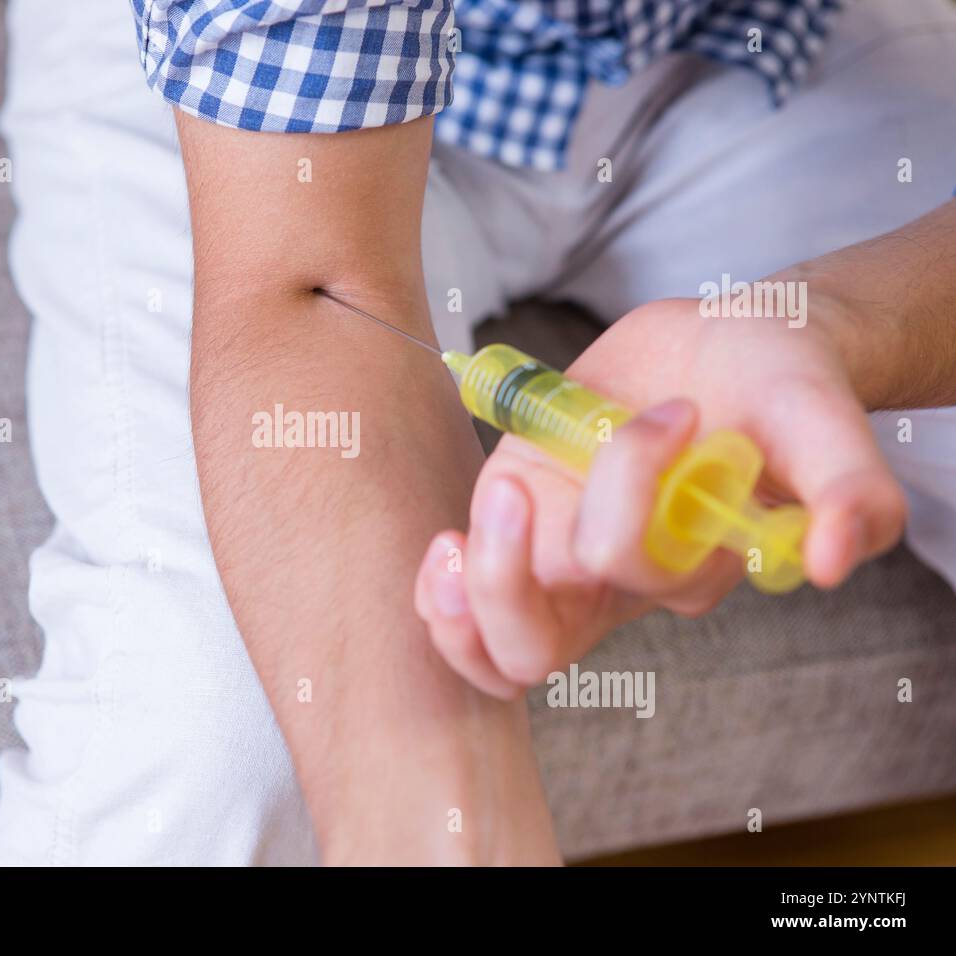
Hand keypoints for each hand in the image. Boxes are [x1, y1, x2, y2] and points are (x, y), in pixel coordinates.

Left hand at [414, 297, 907, 698]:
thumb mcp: (824, 420)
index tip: (672, 412)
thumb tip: (834, 557)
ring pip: (492, 643)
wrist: (729, 350)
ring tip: (458, 538)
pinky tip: (444, 545)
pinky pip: (461, 599)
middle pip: (539, 648)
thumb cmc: (777, 390)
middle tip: (515, 488)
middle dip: (507, 583)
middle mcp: (614, 577)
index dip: (633, 502)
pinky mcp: (515, 514)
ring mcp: (556, 553)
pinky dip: (440, 593)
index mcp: (686, 567)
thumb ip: (849, 489)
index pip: (643, 573)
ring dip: (461, 601)